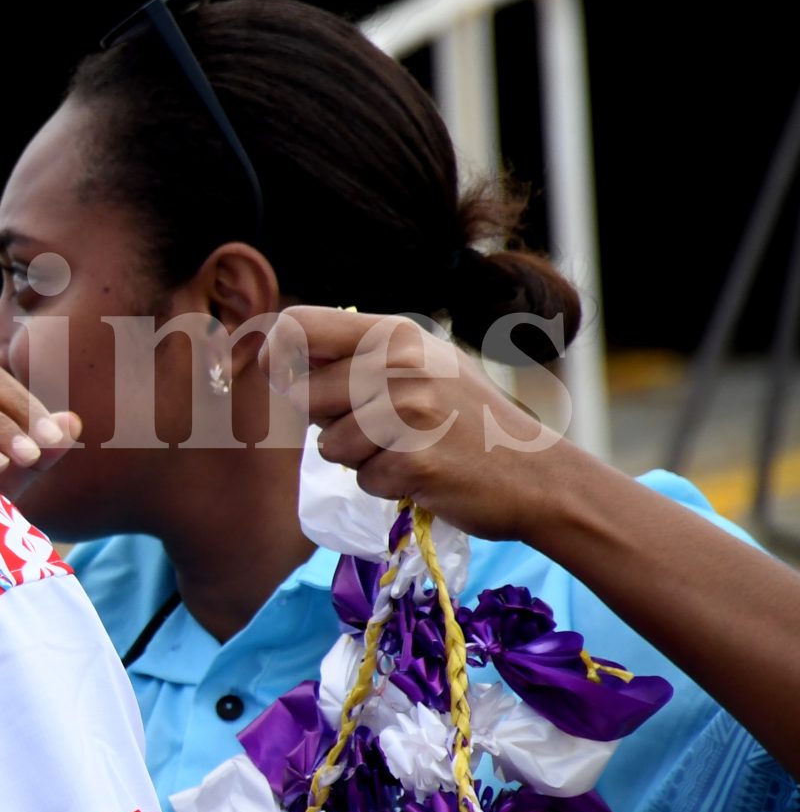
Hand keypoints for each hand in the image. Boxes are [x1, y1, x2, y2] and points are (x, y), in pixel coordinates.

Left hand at [265, 305, 574, 542]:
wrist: (538, 474)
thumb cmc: (466, 419)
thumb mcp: (420, 365)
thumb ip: (355, 358)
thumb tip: (273, 355)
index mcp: (394, 333)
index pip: (298, 326)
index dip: (274, 355)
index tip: (279, 377)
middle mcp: (400, 363)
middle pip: (301, 394)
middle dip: (325, 421)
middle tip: (378, 427)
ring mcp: (410, 411)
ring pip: (329, 445)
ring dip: (359, 458)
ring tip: (409, 448)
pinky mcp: (415, 460)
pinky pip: (363, 479)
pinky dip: (386, 485)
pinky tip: (426, 473)